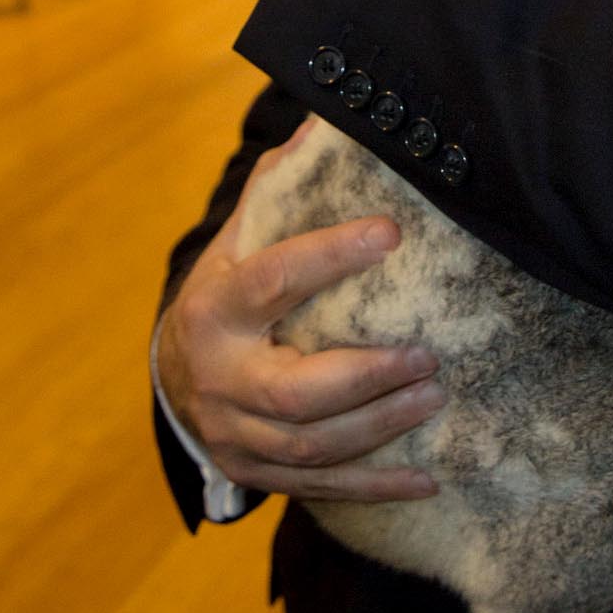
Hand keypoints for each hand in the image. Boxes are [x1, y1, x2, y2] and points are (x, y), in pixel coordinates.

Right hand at [157, 122, 444, 501]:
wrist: (177, 374)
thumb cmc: (229, 290)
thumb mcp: (240, 238)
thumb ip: (281, 189)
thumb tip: (325, 125)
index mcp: (215, 308)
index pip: (273, 281)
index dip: (330, 257)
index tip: (391, 232)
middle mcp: (220, 378)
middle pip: (295, 391)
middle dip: (366, 375)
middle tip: (428, 354)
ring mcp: (234, 435)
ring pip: (311, 444)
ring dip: (379, 425)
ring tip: (436, 395)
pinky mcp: (255, 474)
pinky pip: (321, 487)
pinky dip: (376, 485)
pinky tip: (427, 476)